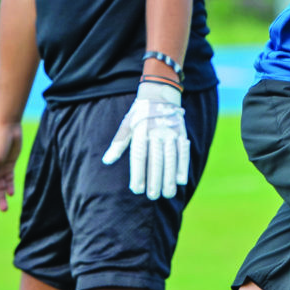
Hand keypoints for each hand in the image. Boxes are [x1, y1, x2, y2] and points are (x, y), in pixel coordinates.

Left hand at [102, 81, 189, 199]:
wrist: (160, 92)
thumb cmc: (140, 113)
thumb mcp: (126, 124)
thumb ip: (118, 143)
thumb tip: (106, 161)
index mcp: (141, 131)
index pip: (139, 155)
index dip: (138, 173)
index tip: (136, 189)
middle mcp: (156, 132)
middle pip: (156, 160)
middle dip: (155, 179)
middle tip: (152, 196)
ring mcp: (170, 133)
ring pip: (170, 158)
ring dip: (170, 177)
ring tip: (168, 194)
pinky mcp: (182, 133)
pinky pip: (183, 153)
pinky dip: (183, 167)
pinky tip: (181, 181)